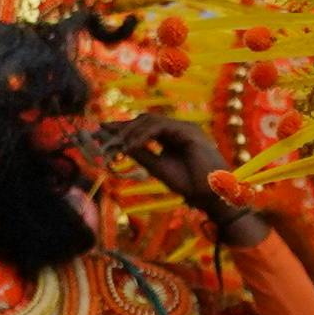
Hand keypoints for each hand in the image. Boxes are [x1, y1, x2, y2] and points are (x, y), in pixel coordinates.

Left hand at [95, 112, 231, 215]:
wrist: (211, 195)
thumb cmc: (189, 184)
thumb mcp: (157, 167)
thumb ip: (140, 154)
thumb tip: (119, 143)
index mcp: (172, 137)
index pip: (145, 127)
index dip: (123, 127)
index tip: (102, 129)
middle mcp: (179, 129)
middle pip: (145, 119)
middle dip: (123, 126)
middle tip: (104, 134)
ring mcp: (185, 128)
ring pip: (150, 120)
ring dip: (131, 131)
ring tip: (119, 144)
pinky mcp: (188, 130)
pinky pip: (159, 126)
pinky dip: (143, 135)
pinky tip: (133, 145)